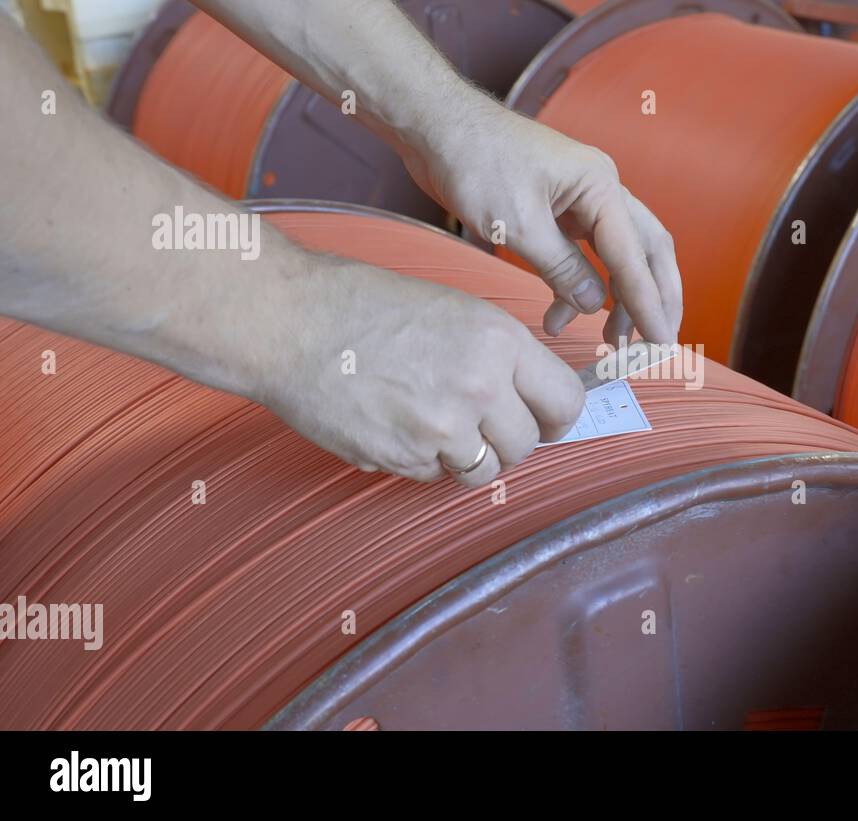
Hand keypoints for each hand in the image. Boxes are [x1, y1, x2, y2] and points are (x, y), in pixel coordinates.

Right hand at [254, 254, 584, 485]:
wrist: (289, 321)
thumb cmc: (364, 306)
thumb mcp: (455, 311)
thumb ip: (500, 356)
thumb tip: (533, 401)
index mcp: (500, 341)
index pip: (566, 403)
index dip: (554, 416)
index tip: (542, 419)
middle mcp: (480, 387)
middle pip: (526, 446)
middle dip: (506, 441)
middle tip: (476, 422)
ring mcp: (441, 429)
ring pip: (484, 473)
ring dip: (467, 458)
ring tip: (433, 423)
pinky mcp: (403, 458)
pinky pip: (433, 477)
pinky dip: (420, 461)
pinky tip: (394, 423)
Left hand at [398, 96, 682, 345]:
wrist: (436, 128)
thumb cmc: (475, 161)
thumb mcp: (518, 224)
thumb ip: (561, 267)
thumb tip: (595, 303)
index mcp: (600, 187)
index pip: (635, 256)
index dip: (650, 304)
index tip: (663, 343)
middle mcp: (601, 191)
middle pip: (646, 252)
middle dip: (654, 299)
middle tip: (658, 343)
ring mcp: (582, 201)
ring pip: (618, 257)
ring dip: (617, 299)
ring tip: (610, 341)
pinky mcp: (559, 212)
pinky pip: (584, 256)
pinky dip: (578, 287)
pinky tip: (558, 315)